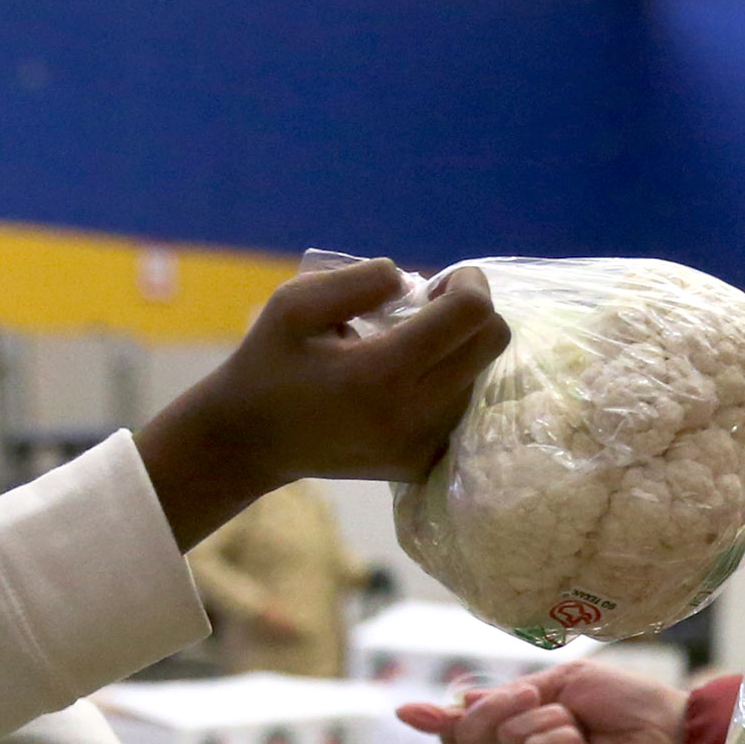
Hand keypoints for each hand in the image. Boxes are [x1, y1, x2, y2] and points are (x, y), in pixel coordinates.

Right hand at [134, 258, 506, 549]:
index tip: (445, 279)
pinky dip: (450, 384)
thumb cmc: (269, 363)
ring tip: (412, 346)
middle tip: (432, 307)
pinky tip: (411, 379)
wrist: (253, 441)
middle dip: (473, 312)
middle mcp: (414, 414)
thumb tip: (411, 280)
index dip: (469, 283)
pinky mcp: (423, 464)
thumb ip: (357, 281)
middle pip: (492, 344)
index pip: (470, 315)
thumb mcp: (294, 303)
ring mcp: (423, 446)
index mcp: (382, 372)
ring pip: (482, 377)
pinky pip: (463, 410)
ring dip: (460, 350)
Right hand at [396, 658, 687, 743]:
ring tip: (583, 730)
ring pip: (511, 738)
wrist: (667, 732)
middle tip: (540, 699)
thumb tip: (459, 699)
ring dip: (551, 722)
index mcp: (524, 719)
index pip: (472, 720)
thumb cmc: (625, 702)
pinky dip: (563, 742)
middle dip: (504, 705)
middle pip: (479, 728)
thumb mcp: (562, 682)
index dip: (441, 716)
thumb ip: (511, 694)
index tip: (406, 711)